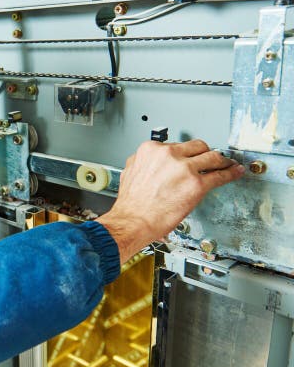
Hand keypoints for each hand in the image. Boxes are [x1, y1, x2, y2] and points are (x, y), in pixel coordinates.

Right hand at [97, 140, 244, 263]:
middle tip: (210, 160)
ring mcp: (184, 168)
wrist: (132, 221)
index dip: (186, 153)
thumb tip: (151, 164)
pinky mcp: (197, 184)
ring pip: (212, 156)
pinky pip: (220, 176)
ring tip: (227, 164)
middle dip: (205, 153)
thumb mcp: (130, 172)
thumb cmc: (130, 203)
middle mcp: (168, 155)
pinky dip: (230, 173)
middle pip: (197, 146)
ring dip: (222, 160)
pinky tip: (234, 172)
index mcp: (151, 150)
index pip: (176, 145)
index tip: (191, 157)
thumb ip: (144, 163)